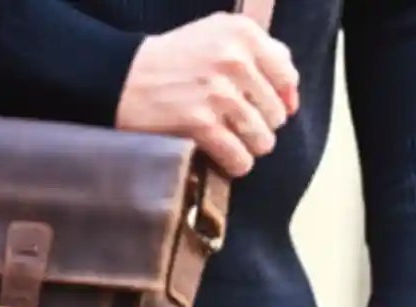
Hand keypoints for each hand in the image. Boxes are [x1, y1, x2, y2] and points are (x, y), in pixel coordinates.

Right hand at [116, 12, 299, 176]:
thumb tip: (293, 99)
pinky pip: (239, 158)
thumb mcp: (217, 35)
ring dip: (246, 147)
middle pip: (276, 114)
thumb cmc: (174, 60)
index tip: (261, 106)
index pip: (287, 77)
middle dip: (258, 124)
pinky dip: (234, 163)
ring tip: (227, 139)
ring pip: (262, 140)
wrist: (122, 78)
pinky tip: (221, 156)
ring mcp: (218, 93)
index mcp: (242, 33)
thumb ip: (262, 54)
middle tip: (232, 122)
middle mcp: (234, 59)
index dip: (279, 98)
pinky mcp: (201, 123)